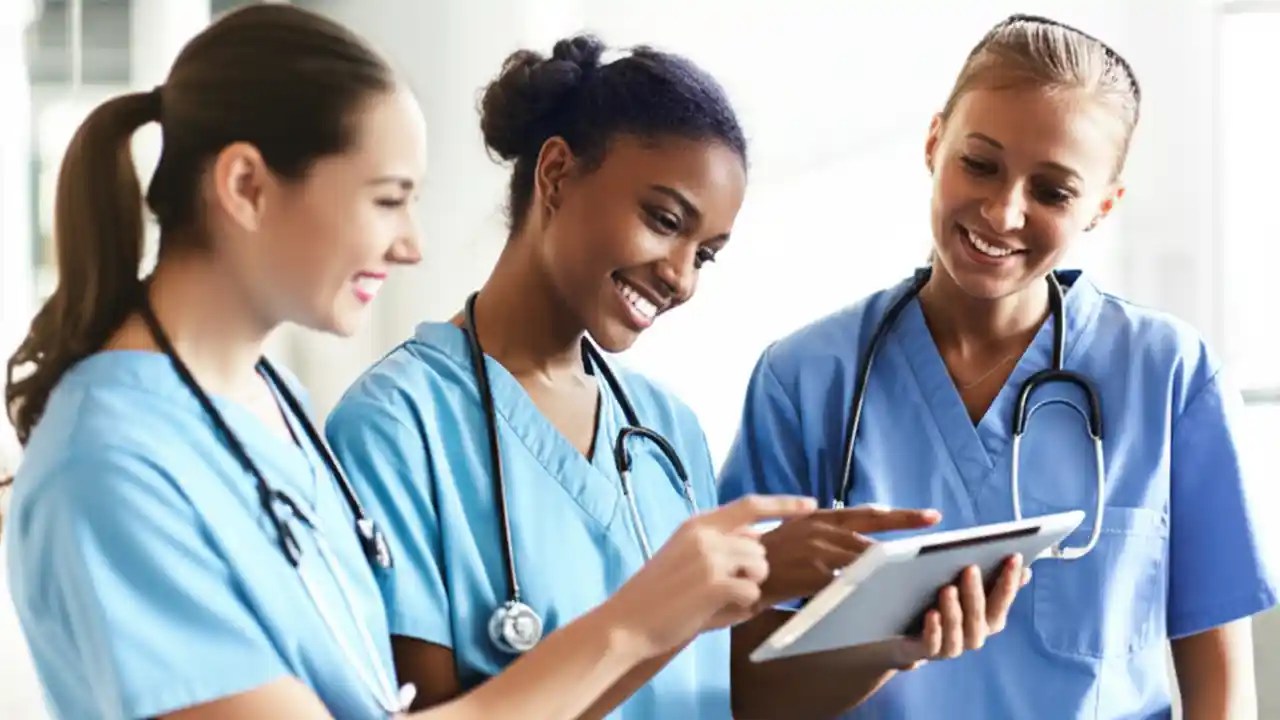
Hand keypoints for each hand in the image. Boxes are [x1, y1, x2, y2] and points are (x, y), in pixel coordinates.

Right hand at [609, 494, 817, 658]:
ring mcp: (710, 557)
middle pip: (759, 547)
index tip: (810, 505)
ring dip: (748, 588)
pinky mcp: (714, 584)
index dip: (784, 504)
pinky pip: (752, 593)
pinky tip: (715, 612)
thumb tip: (756, 541)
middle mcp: (705, 534)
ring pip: (759, 568)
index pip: (750, 504)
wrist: (627, 622)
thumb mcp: (684, 555)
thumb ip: (719, 544)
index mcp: (697, 524)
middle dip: (753, 570)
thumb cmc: (657, 595)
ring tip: (717, 601)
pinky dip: (741, 607)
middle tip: (724, 591)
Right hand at [759, 505, 941, 604]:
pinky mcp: (811, 573)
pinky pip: (848, 582)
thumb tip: (861, 544)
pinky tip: (885, 596)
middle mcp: (819, 528)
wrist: (731, 574)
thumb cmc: (764, 561)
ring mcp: (816, 550)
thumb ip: (823, 535)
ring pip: (865, 558)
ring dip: (890, 567)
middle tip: (934, 535)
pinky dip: (867, 588)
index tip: (930, 516)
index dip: (901, 516)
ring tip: (916, 573)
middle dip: (906, 535)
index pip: (867, 514)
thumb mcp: (792, 536)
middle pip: (873, 534)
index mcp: (817, 518)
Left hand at [887, 554, 1031, 670]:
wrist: (908, 638)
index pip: (1003, 600)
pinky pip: (933, 645)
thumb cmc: (943, 605)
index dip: (1010, 580)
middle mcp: (974, 636)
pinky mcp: (927, 652)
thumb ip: (992, 580)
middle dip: (976, 592)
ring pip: (957, 632)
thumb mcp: (967, 591)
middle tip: (971, 568)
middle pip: (980, 617)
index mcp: (989, 620)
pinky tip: (931, 614)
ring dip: (954, 611)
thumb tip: (1026, 570)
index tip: (1013, 556)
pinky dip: (934, 630)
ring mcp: (952, 646)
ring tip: (948, 589)